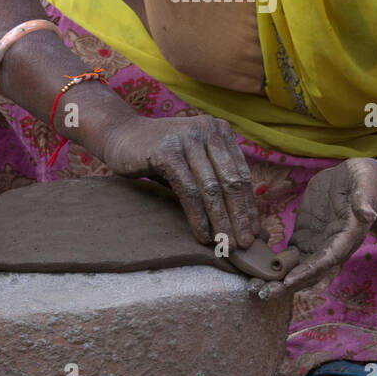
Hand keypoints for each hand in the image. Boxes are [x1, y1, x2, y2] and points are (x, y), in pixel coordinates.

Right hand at [97, 114, 260, 248]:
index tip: (256, 234)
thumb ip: (217, 185)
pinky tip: (203, 236)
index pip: (242, 174)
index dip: (250, 206)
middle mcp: (209, 130)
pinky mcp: (168, 151)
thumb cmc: (161, 156)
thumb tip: (248, 223)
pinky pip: (189, 191)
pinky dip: (198, 217)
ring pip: (212, 188)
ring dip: (222, 221)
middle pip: (231, 182)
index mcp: (221, 131)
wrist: (120, 136)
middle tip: (244, 245)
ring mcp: (188, 138)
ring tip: (226, 245)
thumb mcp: (194, 165)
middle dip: (240, 217)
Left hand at [253, 158, 376, 300]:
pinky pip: (288, 255)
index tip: (289, 281)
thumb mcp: (366, 184)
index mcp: (348, 237)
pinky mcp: (305, 236)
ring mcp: (317, 244)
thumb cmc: (365, 180)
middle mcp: (332, 247)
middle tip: (262, 294)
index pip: (328, 259)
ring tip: (253, 288)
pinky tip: (254, 271)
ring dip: (277, 281)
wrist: (356, 179)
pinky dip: (273, 265)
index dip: (309, 271)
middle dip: (287, 285)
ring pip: (296, 268)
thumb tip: (368, 214)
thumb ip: (365, 200)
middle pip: (309, 272)